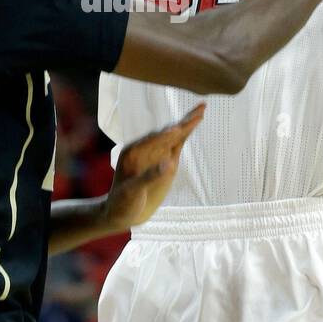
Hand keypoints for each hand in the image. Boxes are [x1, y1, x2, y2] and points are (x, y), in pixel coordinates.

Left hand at [103, 105, 204, 229]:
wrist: (121, 213)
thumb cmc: (122, 202)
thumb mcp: (132, 190)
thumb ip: (150, 177)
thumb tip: (169, 163)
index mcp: (134, 152)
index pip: (154, 140)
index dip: (167, 135)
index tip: (179, 129)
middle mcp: (146, 149)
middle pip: (168, 132)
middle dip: (183, 121)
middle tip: (200, 108)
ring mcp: (157, 154)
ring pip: (175, 136)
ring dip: (187, 123)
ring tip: (201, 110)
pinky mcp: (165, 162)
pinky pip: (177, 145)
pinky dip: (186, 135)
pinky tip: (193, 125)